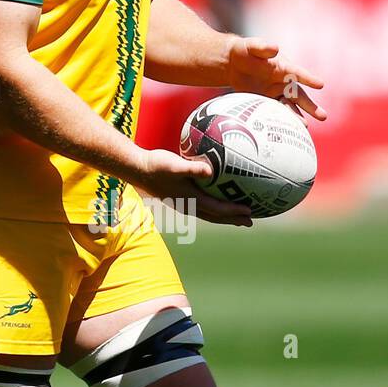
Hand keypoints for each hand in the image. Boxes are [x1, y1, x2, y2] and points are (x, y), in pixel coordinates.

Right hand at [125, 148, 253, 226]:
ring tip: (238, 217)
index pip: (217, 209)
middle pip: (216, 216)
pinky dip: (214, 209)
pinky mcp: (180, 198)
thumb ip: (192, 168)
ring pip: (209, 214)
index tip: (250, 211)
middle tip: (250, 222)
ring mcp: (184, 203)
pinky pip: (203, 207)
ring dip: (225, 217)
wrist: (137, 169)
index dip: (234, 211)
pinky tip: (217, 201)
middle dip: (233, 220)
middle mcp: (189, 205)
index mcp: (191, 199)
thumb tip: (210, 171)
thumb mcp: (174, 164)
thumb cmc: (156, 165)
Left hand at [227, 38, 326, 120]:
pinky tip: (285, 131)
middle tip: (323, 116)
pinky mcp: (266, 102)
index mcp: (283, 67)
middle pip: (299, 95)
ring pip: (289, 107)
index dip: (308, 79)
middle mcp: (283, 82)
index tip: (320, 84)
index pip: (298, 73)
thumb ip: (262, 47)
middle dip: (310, 106)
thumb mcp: (252, 47)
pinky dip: (281, 121)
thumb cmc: (245, 51)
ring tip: (304, 128)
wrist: (233, 63)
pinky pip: (275, 113)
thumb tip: (274, 48)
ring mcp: (275, 93)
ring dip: (297, 117)